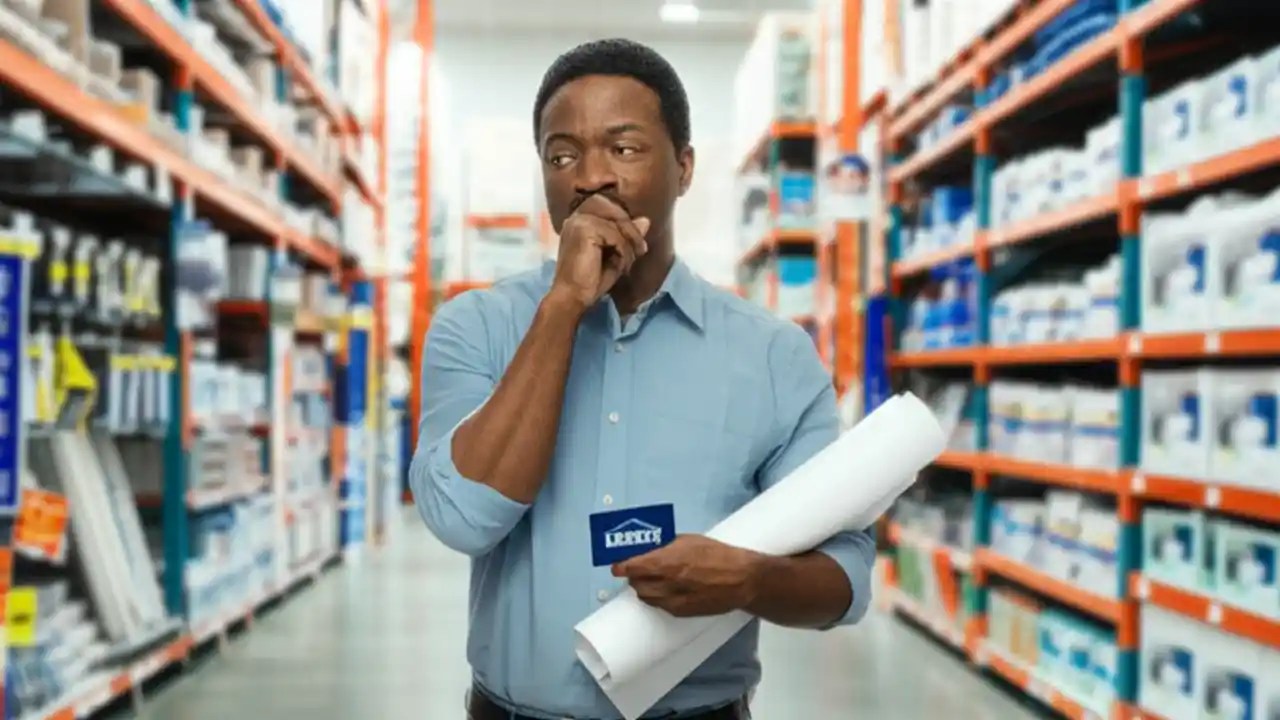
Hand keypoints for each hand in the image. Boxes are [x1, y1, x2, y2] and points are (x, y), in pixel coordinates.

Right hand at [549, 194, 649, 312]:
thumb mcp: (615, 255)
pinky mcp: (584, 229)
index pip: (608, 206)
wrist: (573, 298)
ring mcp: (579, 221)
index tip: (636, 246)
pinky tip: (620, 267)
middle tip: (640, 250)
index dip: (625, 222)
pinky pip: (616, 235)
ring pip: (618, 221)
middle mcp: (576, 216)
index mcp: (580, 220)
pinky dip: (624, 252)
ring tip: (627, 263)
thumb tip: (645, 220)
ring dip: (629, 243)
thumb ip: (628, 236)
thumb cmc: (590, 281)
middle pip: (613, 207)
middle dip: (630, 228)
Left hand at [612, 535, 765, 617]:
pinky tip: (665, 590)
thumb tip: (651, 546)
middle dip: (633, 576)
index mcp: (668, 561)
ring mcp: (674, 600)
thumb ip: (667, 544)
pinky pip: (660, 605)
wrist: (742, 579)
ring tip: (650, 580)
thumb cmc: (718, 555)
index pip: (633, 566)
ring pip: (646, 597)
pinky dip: (657, 598)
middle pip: (636, 583)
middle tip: (636, 570)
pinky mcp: (682, 612)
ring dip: (643, 588)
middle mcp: (667, 582)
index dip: (621, 566)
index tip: (617, 565)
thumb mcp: (690, 540)